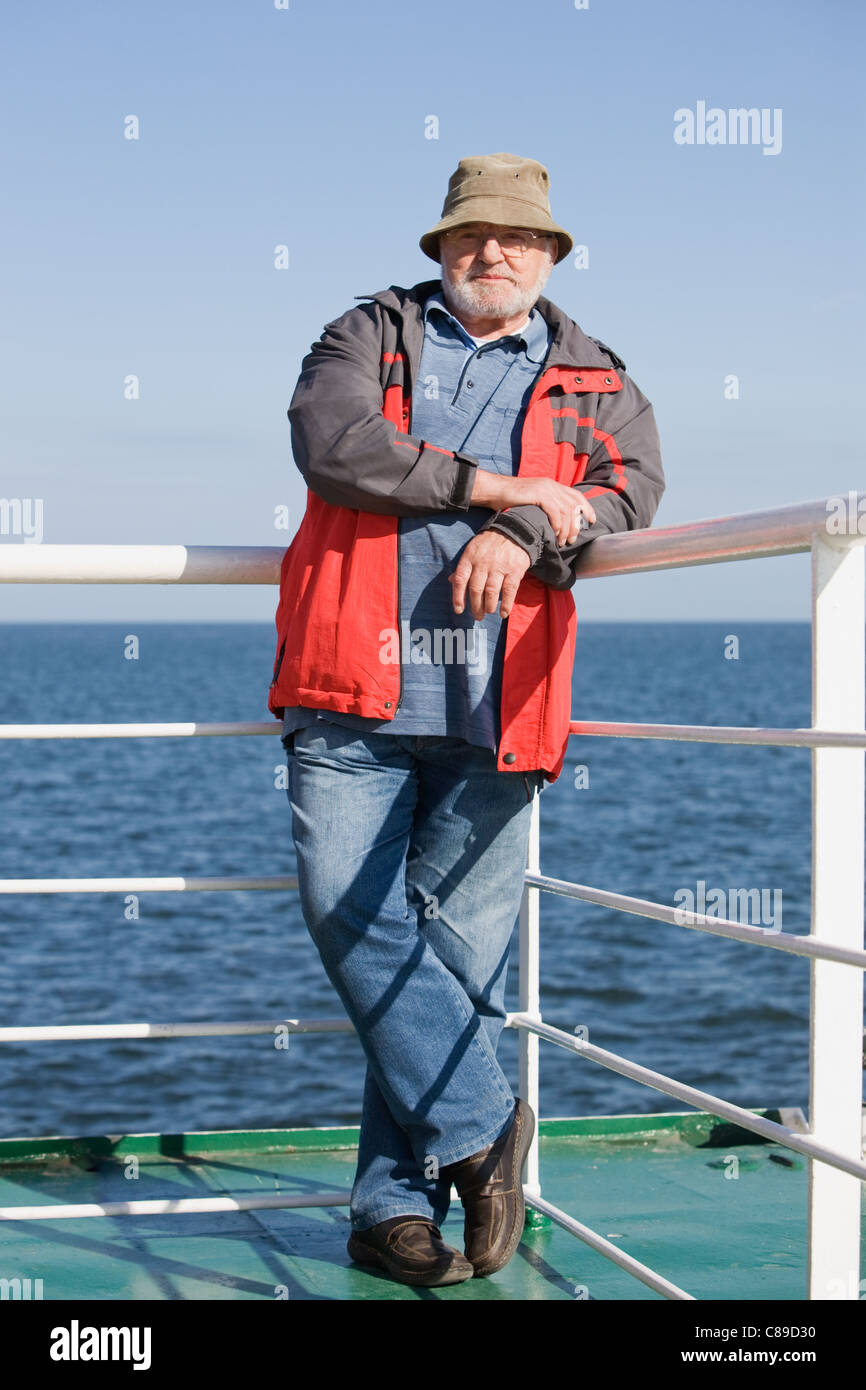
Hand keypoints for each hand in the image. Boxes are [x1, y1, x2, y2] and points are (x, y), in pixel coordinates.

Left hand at [449, 531, 531, 620]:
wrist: (512, 532)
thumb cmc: (488, 545)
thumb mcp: (472, 551)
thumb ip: (463, 567)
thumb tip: (450, 581)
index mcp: (470, 558)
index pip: (460, 580)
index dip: (458, 597)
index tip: (459, 610)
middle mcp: (483, 563)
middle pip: (476, 588)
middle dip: (475, 606)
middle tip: (477, 616)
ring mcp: (499, 567)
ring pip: (491, 590)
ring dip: (489, 606)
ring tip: (488, 612)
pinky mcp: (514, 570)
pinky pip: (509, 590)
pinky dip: (506, 604)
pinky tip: (503, 613)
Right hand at [471, 471, 596, 544]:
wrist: (493, 490)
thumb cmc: (509, 499)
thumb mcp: (531, 500)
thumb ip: (544, 506)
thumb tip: (554, 522)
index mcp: (552, 485)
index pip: (576, 496)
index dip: (587, 508)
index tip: (591, 521)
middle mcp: (552, 485)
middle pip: (574, 505)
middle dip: (577, 524)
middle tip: (573, 539)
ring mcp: (545, 488)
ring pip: (566, 510)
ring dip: (567, 528)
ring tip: (563, 541)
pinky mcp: (538, 494)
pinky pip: (554, 511)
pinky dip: (557, 524)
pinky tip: (555, 534)